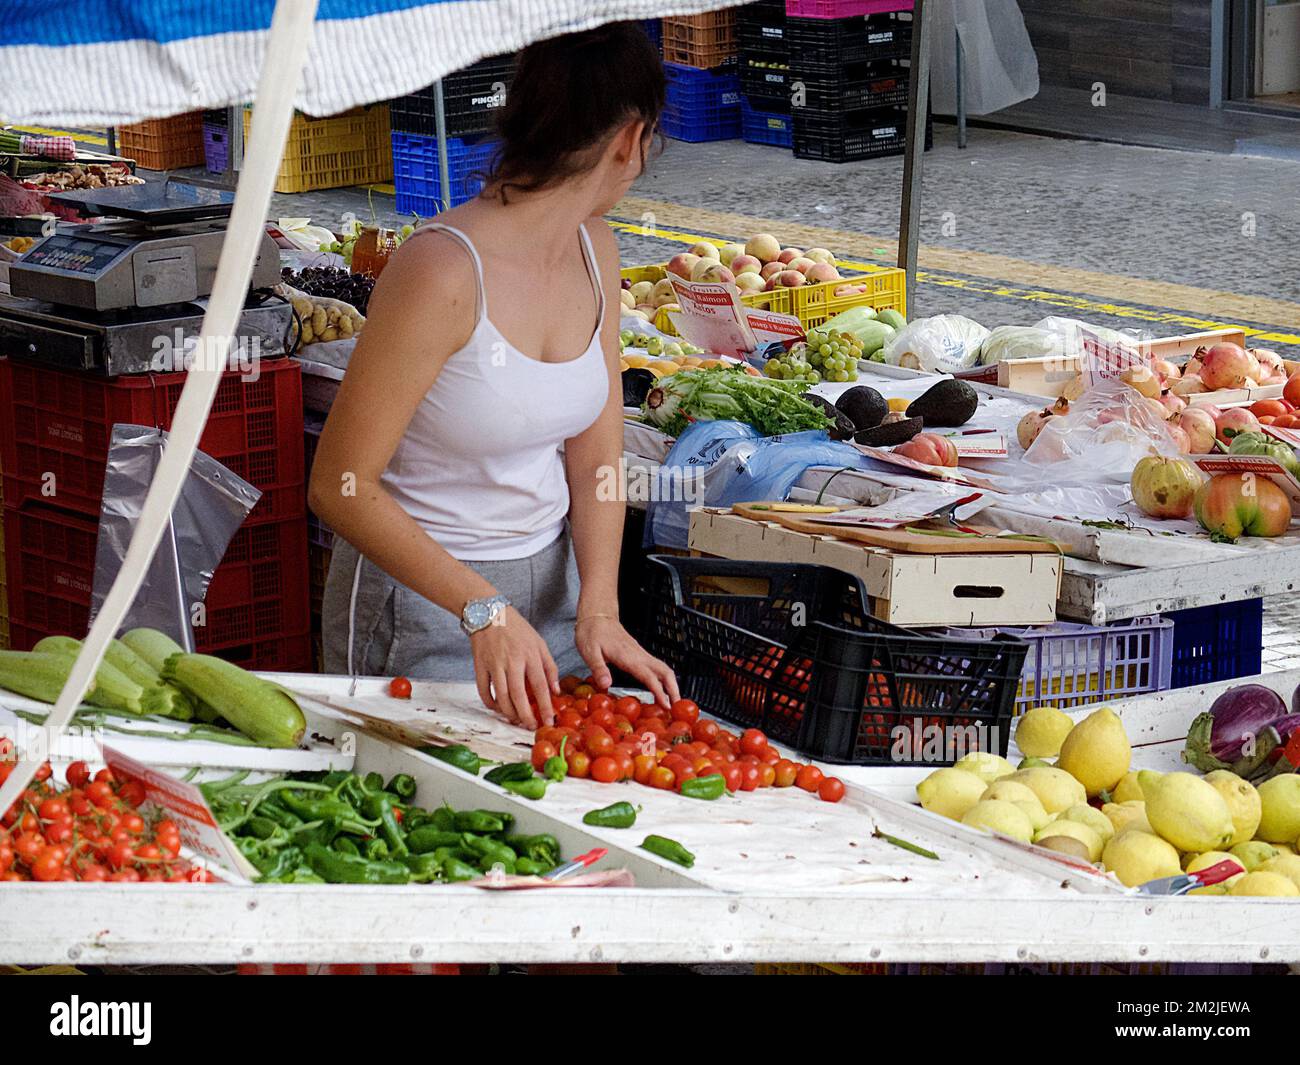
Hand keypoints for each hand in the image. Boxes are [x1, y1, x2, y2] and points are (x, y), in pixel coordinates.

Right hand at [469, 607, 558, 729]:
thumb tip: (555, 691)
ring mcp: (494, 664)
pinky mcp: (479, 666)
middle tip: (530, 727)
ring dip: (509, 713)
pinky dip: (490, 704)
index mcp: (530, 655)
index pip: (540, 686)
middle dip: (525, 715)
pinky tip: (499, 708)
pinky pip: (484, 691)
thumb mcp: (540, 643)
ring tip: (517, 720)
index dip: (545, 706)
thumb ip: (549, 667)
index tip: (549, 721)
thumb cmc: (517, 629)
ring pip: (501, 696)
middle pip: (518, 695)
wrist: (489, 613)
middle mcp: (512, 661)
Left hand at [575, 616, 679, 706]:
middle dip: (674, 689)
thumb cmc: (591, 632)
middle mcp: (638, 655)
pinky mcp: (639, 654)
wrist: (596, 616)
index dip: (660, 692)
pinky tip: (660, 689)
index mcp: (628, 657)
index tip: (666, 706)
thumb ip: (599, 668)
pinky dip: (663, 680)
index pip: (649, 676)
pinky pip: (656, 667)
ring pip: (663, 669)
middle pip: (665, 672)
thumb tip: (606, 685)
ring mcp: (640, 654)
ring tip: (672, 702)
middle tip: (677, 707)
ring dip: (671, 685)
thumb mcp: (589, 652)